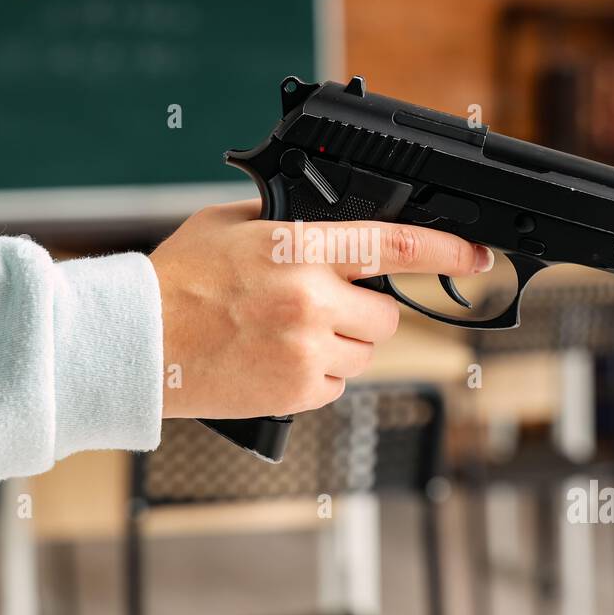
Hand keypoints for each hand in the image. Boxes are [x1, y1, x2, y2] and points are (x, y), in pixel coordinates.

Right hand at [149, 199, 493, 418]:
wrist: (136, 345)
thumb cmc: (176, 281)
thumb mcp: (231, 225)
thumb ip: (288, 220)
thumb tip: (331, 221)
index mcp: (297, 250)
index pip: (392, 245)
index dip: (445, 250)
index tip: (476, 255)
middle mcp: (310, 302)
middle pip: (387, 313)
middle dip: (365, 308)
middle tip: (322, 303)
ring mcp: (306, 352)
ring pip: (365, 351)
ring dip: (342, 343)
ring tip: (288, 333)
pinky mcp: (297, 393)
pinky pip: (337, 383)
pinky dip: (318, 373)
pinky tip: (277, 358)